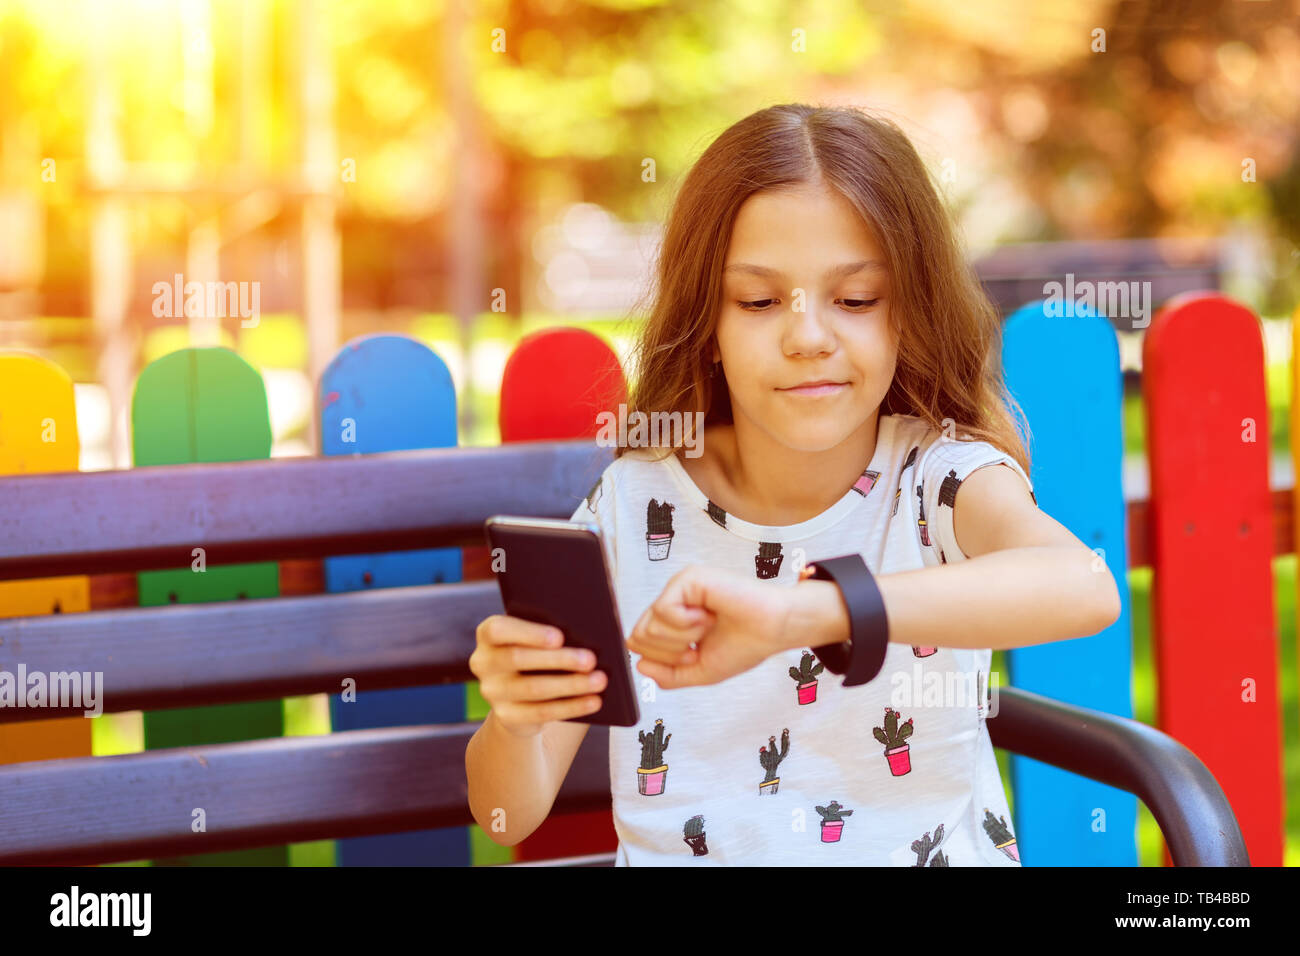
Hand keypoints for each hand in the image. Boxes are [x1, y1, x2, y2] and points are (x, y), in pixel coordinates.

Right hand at [469, 614, 606, 737]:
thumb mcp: (541, 639)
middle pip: (517, 658)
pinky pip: (541, 712)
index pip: (497, 630)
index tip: (560, 637)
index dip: (528, 633)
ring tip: (600, 680)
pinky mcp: (506, 716)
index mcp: (488, 634)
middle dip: (558, 659)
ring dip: (570, 684)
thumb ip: (558, 631)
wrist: (521, 695)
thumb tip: (598, 635)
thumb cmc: (539, 653)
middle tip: (591, 659)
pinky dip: (571, 706)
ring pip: (532, 688)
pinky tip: (594, 701)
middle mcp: (483, 662)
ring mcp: (492, 692)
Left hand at [627, 564, 792, 689]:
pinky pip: (663, 610)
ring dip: (683, 637)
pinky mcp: (686, 579)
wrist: (773, 630)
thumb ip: (669, 675)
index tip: (695, 655)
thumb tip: (640, 666)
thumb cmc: (744, 645)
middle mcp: (673, 603)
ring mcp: (678, 589)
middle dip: (671, 653)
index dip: (665, 660)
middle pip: (638, 637)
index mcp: (674, 622)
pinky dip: (687, 623)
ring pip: (648, 627)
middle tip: (700, 644)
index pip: (640, 644)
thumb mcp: (700, 671)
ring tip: (708, 627)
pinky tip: (708, 616)